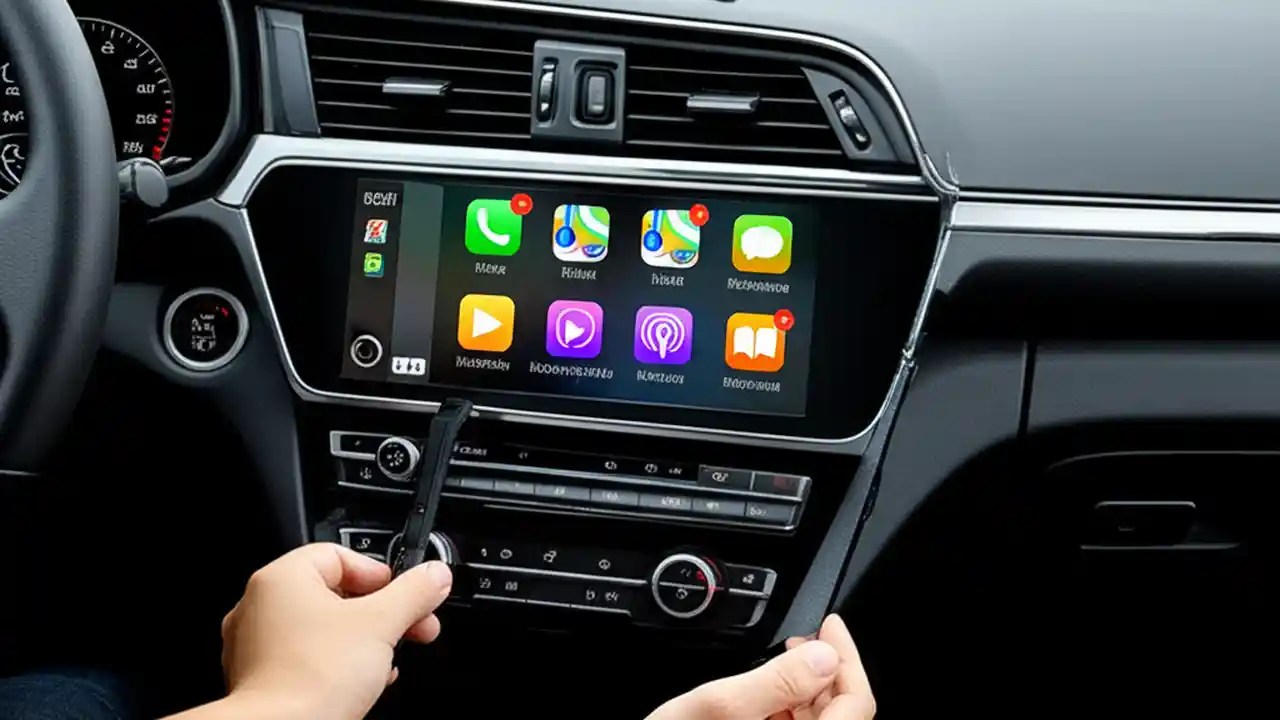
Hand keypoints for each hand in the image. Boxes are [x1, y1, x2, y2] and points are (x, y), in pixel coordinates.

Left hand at [215, 543, 451, 719]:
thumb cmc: (312, 679)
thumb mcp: (382, 624)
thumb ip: (414, 592)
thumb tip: (435, 575)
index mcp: (284, 579)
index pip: (340, 555)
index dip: (380, 574)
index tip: (406, 593)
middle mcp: (263, 606)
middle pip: (336, 592)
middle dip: (383, 611)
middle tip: (413, 625)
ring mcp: (258, 645)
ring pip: (324, 628)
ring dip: (365, 639)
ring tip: (390, 657)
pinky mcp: (263, 679)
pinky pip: (309, 658)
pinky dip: (339, 663)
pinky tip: (364, 681)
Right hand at [647, 615, 874, 719]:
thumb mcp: (718, 705)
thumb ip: (776, 680)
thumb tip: (824, 655)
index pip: (857, 706)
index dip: (849, 659)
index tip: (831, 627)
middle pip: (845, 715)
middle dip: (829, 671)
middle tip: (808, 639)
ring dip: (812, 690)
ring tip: (788, 662)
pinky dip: (794, 710)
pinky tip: (773, 695)